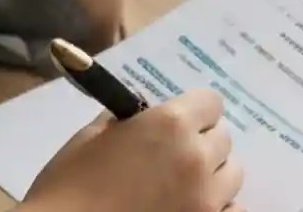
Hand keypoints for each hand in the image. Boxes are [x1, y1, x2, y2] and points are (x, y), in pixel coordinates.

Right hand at [19, 89, 245, 211]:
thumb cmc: (68, 187)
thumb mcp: (91, 137)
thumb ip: (128, 120)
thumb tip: (144, 116)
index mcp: (170, 124)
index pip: (211, 103)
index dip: (195, 111)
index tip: (180, 123)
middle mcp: (197, 157)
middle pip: (223, 139)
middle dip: (201, 143)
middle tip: (172, 159)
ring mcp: (206, 198)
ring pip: (232, 175)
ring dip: (212, 176)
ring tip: (183, 188)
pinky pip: (234, 210)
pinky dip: (221, 208)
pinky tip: (196, 208)